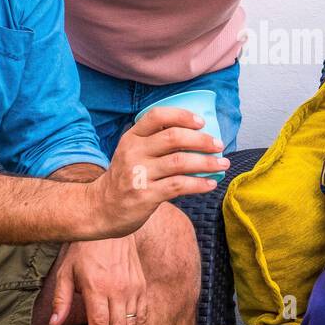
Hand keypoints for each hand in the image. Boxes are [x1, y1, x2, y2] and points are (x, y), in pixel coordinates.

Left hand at [51, 234, 146, 324]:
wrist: (109, 228)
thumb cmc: (84, 249)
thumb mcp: (65, 271)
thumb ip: (61, 299)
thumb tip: (54, 324)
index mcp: (97, 287)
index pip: (99, 324)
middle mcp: (118, 290)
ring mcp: (132, 289)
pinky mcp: (141, 286)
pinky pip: (142, 315)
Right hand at [90, 107, 228, 236]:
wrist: (101, 209)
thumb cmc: (125, 178)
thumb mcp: (132, 153)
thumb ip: (155, 143)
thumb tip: (197, 137)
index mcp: (132, 137)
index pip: (156, 116)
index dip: (181, 115)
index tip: (201, 122)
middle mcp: (134, 152)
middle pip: (173, 137)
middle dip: (202, 140)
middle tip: (219, 145)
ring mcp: (139, 174)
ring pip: (179, 162)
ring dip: (207, 163)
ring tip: (222, 164)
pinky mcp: (146, 195)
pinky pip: (179, 186)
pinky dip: (199, 184)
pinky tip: (211, 184)